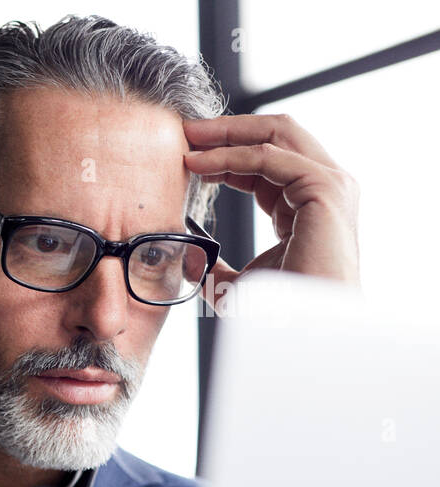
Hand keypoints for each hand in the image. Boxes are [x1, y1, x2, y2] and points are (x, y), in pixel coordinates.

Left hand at [183, 113, 359, 309]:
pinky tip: (197, 164)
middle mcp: (324, 185)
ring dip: (226, 132)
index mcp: (307, 201)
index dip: (225, 151)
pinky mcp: (324, 189)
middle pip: (275, 133)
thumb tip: (184, 257)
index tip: (185, 153)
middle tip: (184, 130)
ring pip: (275, 135)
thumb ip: (213, 268)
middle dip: (227, 128)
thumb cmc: (278, 315)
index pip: (265, 159)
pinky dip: (229, 156)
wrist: (306, 331)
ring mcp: (329, 184)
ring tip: (187, 138)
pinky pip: (268, 158)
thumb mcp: (235, 285)